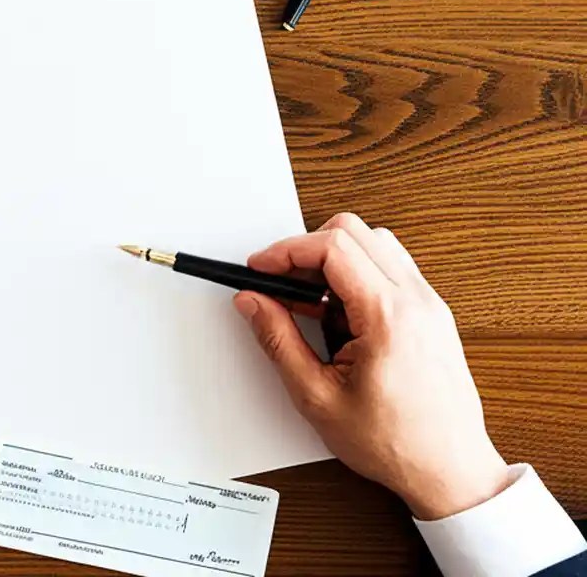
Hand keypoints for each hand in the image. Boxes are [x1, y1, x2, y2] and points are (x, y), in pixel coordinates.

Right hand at [233, 213, 510, 519]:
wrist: (450, 470)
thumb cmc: (396, 443)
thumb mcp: (317, 396)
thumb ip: (279, 341)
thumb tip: (253, 303)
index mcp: (389, 316)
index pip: (332, 247)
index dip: (286, 250)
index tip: (260, 268)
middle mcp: (416, 300)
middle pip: (354, 232)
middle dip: (306, 248)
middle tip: (278, 281)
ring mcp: (429, 305)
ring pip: (376, 244)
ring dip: (334, 259)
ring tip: (307, 303)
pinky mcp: (431, 315)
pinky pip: (391, 269)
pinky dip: (357, 276)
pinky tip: (337, 315)